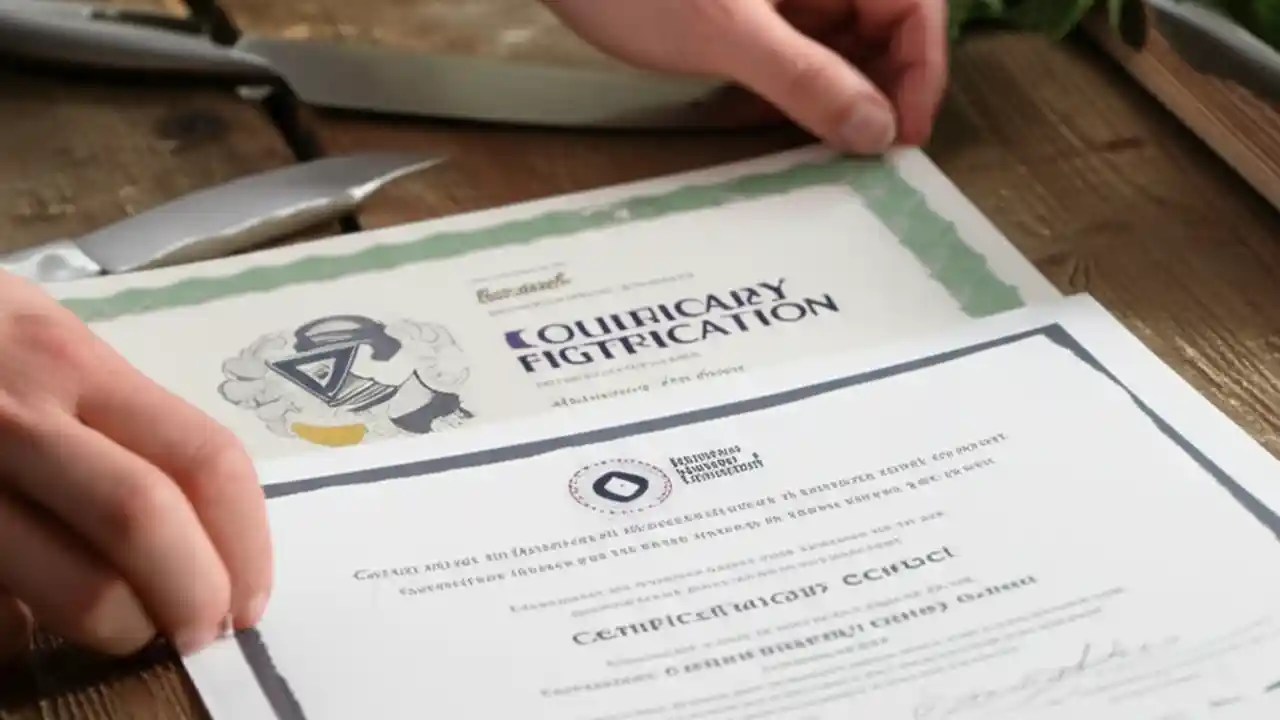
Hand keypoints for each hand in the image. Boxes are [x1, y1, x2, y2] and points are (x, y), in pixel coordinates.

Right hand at [0, 273, 271, 661]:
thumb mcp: (39, 344)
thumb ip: (113, 420)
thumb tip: (201, 533)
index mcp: (71, 366)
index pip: (201, 457)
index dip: (245, 542)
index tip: (250, 596)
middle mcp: (15, 419)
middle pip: (140, 520)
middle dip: (192, 595)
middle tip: (203, 632)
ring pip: (70, 588)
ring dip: (120, 630)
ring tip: (128, 630)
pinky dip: (22, 637)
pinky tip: (30, 624)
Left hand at [545, 0, 947, 154]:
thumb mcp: (728, 34)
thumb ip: (807, 79)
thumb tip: (877, 130)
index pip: (912, 6)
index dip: (921, 73)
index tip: (904, 138)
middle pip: (882, 28)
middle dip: (879, 90)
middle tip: (862, 155)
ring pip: (839, 45)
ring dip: (834, 96)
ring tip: (819, 148)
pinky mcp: (748, 9)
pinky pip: (794, 51)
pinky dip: (791, 88)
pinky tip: (770, 120)